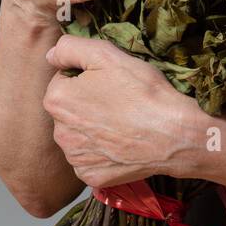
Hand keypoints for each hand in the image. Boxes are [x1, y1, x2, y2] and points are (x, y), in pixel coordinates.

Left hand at [42, 34, 201, 187]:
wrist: (174, 134)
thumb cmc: (142, 92)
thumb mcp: (107, 55)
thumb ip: (70, 49)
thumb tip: (50, 55)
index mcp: (57, 100)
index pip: (62, 81)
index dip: (86, 77)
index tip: (109, 81)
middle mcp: (60, 132)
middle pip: (69, 110)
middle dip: (86, 103)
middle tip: (119, 101)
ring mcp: (76, 158)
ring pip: (79, 135)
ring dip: (93, 129)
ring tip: (122, 122)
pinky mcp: (91, 176)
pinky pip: (90, 160)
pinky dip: (102, 153)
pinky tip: (122, 143)